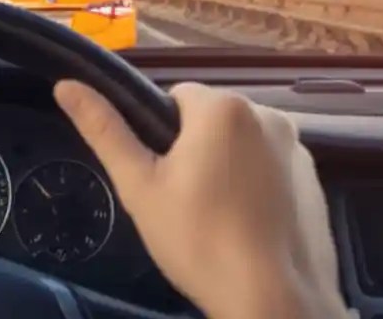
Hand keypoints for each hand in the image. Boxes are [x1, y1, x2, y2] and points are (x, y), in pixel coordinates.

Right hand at [54, 80, 347, 318]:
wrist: (276, 301)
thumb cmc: (199, 240)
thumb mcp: (140, 187)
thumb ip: (104, 130)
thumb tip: (66, 85)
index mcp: (223, 107)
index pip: (176, 97)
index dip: (160, 137)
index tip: (161, 178)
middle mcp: (268, 115)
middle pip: (211, 121)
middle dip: (194, 151)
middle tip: (183, 204)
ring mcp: (298, 149)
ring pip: (242, 145)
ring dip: (226, 167)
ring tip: (217, 220)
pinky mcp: (316, 181)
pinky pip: (271, 170)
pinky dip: (256, 188)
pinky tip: (247, 228)